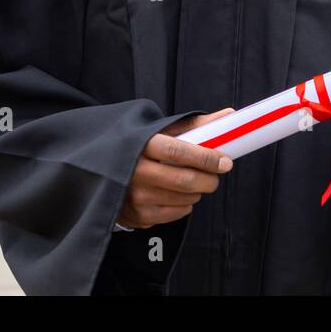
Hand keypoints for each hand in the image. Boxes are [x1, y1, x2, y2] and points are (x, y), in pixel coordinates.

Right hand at [118, 108, 235, 228]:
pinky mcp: (136, 215)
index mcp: (141, 144)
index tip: (225, 162)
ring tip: (192, 182)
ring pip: (184, 200)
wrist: (101, 166)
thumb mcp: (162, 130)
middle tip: (215, 175)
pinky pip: (174, 214)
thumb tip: (229, 115)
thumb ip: (196, 125)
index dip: (207, 158)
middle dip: (209, 180)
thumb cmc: (140, 145)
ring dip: (197, 192)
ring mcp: (134, 196)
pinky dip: (184, 205)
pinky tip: (177, 194)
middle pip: (185, 181)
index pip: (180, 153)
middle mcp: (135, 171)